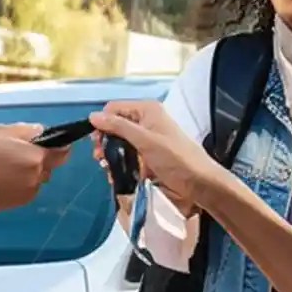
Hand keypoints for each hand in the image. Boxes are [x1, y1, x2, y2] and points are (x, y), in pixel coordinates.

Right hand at [0, 123, 68, 211]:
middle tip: (20, 153)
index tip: (52, 142)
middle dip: (40, 158)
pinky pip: (28, 188)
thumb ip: (26, 131)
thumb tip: (41, 131)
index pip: (62, 151)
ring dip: (31, 172)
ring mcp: (30, 191)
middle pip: (49, 165)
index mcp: (36, 156)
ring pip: (38, 177)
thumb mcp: (0, 131)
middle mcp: (38, 175)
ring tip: (9, 167)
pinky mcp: (21, 203)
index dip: (60, 146)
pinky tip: (5, 179)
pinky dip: (22, 183)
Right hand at [87, 101, 221, 208]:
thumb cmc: (175, 158)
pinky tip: (118, 176)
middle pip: (115, 126)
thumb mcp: (144, 140)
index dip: (102, 123)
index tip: (97, 143)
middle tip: (101, 160)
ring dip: (111, 156)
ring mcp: (147, 138)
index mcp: (147, 110)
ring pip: (119, 143)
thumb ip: (118, 127)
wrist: (199, 183)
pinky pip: (128, 155)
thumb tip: (92, 116)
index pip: (114, 109)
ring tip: (109, 170)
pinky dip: (121, 165)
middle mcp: (146, 120)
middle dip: (105, 143)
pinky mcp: (148, 154)